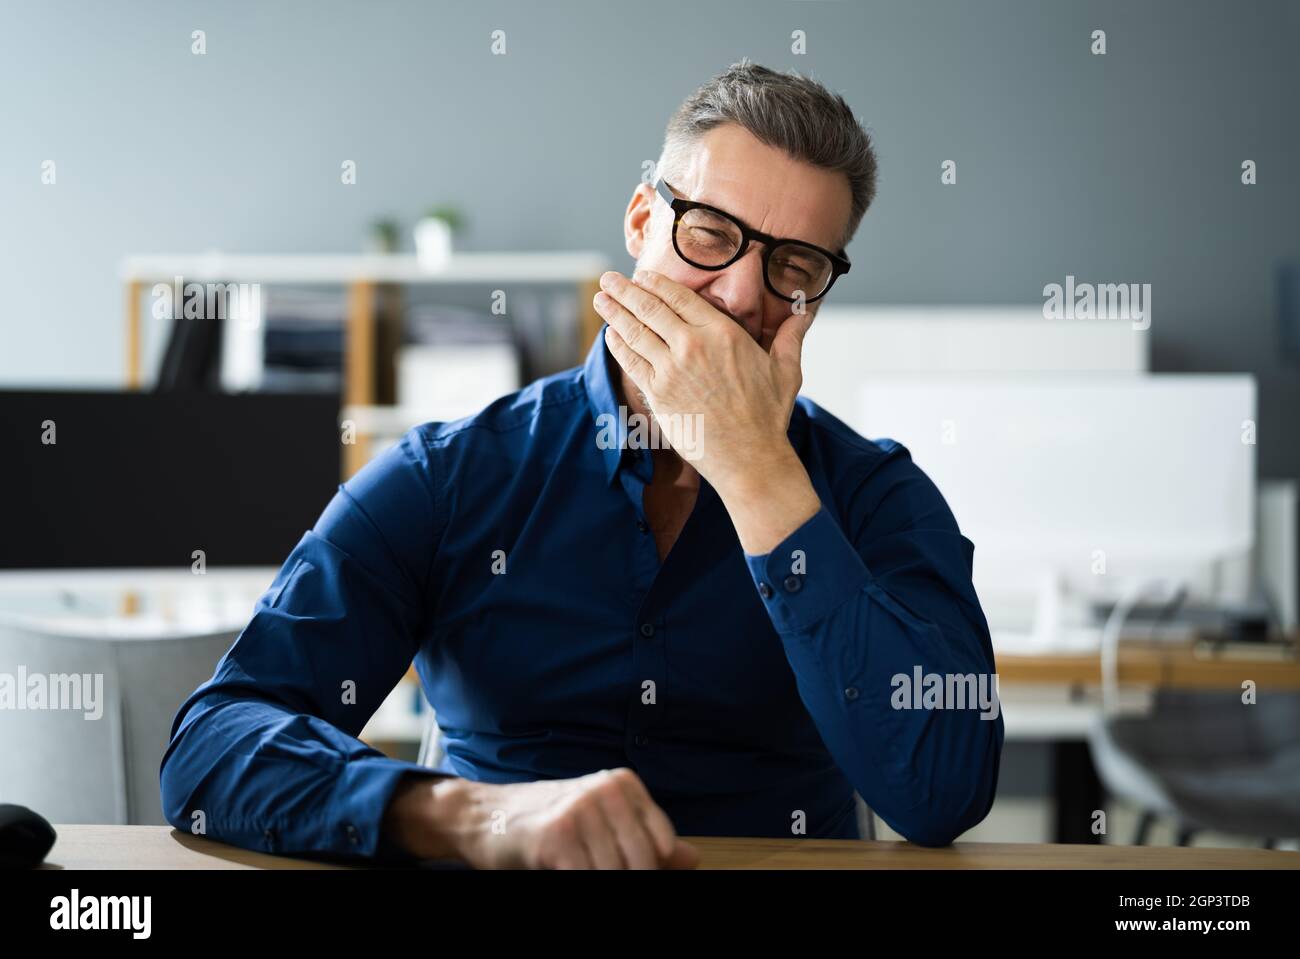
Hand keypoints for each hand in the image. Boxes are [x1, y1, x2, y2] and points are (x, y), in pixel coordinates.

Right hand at [386, 768, 699, 869]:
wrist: (483, 816)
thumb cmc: (545, 821)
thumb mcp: (599, 821)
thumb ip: (643, 837)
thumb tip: (692, 858)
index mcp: (622, 784)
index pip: (661, 845)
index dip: (648, 869)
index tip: (625, 870)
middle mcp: (605, 790)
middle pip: (642, 864)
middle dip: (626, 878)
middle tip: (592, 870)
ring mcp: (580, 811)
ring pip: (615, 874)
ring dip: (597, 880)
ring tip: (574, 868)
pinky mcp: (556, 837)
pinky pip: (587, 878)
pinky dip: (578, 882)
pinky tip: (560, 872)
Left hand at [593, 269, 808, 492]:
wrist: (750, 458)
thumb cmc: (768, 416)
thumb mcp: (787, 369)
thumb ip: (790, 335)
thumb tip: (806, 312)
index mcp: (723, 333)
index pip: (680, 298)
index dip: (656, 283)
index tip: (642, 275)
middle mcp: (693, 346)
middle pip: (650, 309)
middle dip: (625, 291)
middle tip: (609, 279)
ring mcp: (672, 371)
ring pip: (635, 333)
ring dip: (614, 313)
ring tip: (600, 299)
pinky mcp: (659, 395)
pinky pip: (632, 363)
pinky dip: (618, 345)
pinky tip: (610, 334)